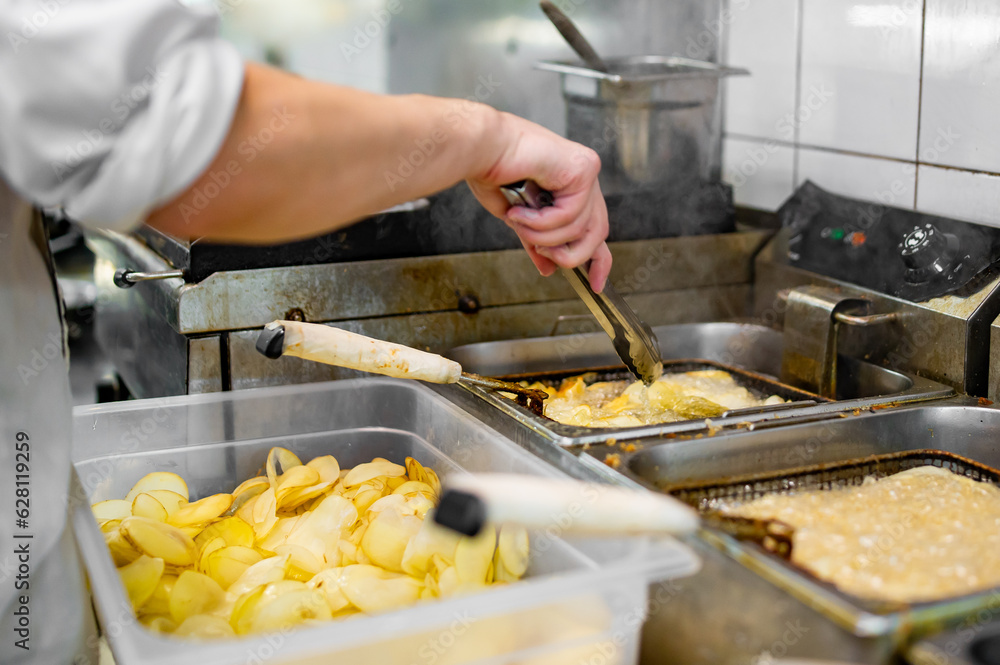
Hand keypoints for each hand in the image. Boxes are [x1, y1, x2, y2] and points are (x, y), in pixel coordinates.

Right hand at [466, 112, 611, 291]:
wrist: (480, 145)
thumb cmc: (490, 168)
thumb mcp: (518, 217)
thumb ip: (538, 239)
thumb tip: (548, 268)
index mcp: (571, 186)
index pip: (596, 227)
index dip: (599, 260)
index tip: (596, 285)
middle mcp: (583, 177)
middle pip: (596, 233)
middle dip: (568, 253)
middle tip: (542, 255)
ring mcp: (586, 171)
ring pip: (580, 228)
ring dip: (543, 235)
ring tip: (518, 222)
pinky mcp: (583, 169)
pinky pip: (570, 215)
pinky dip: (540, 221)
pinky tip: (520, 211)